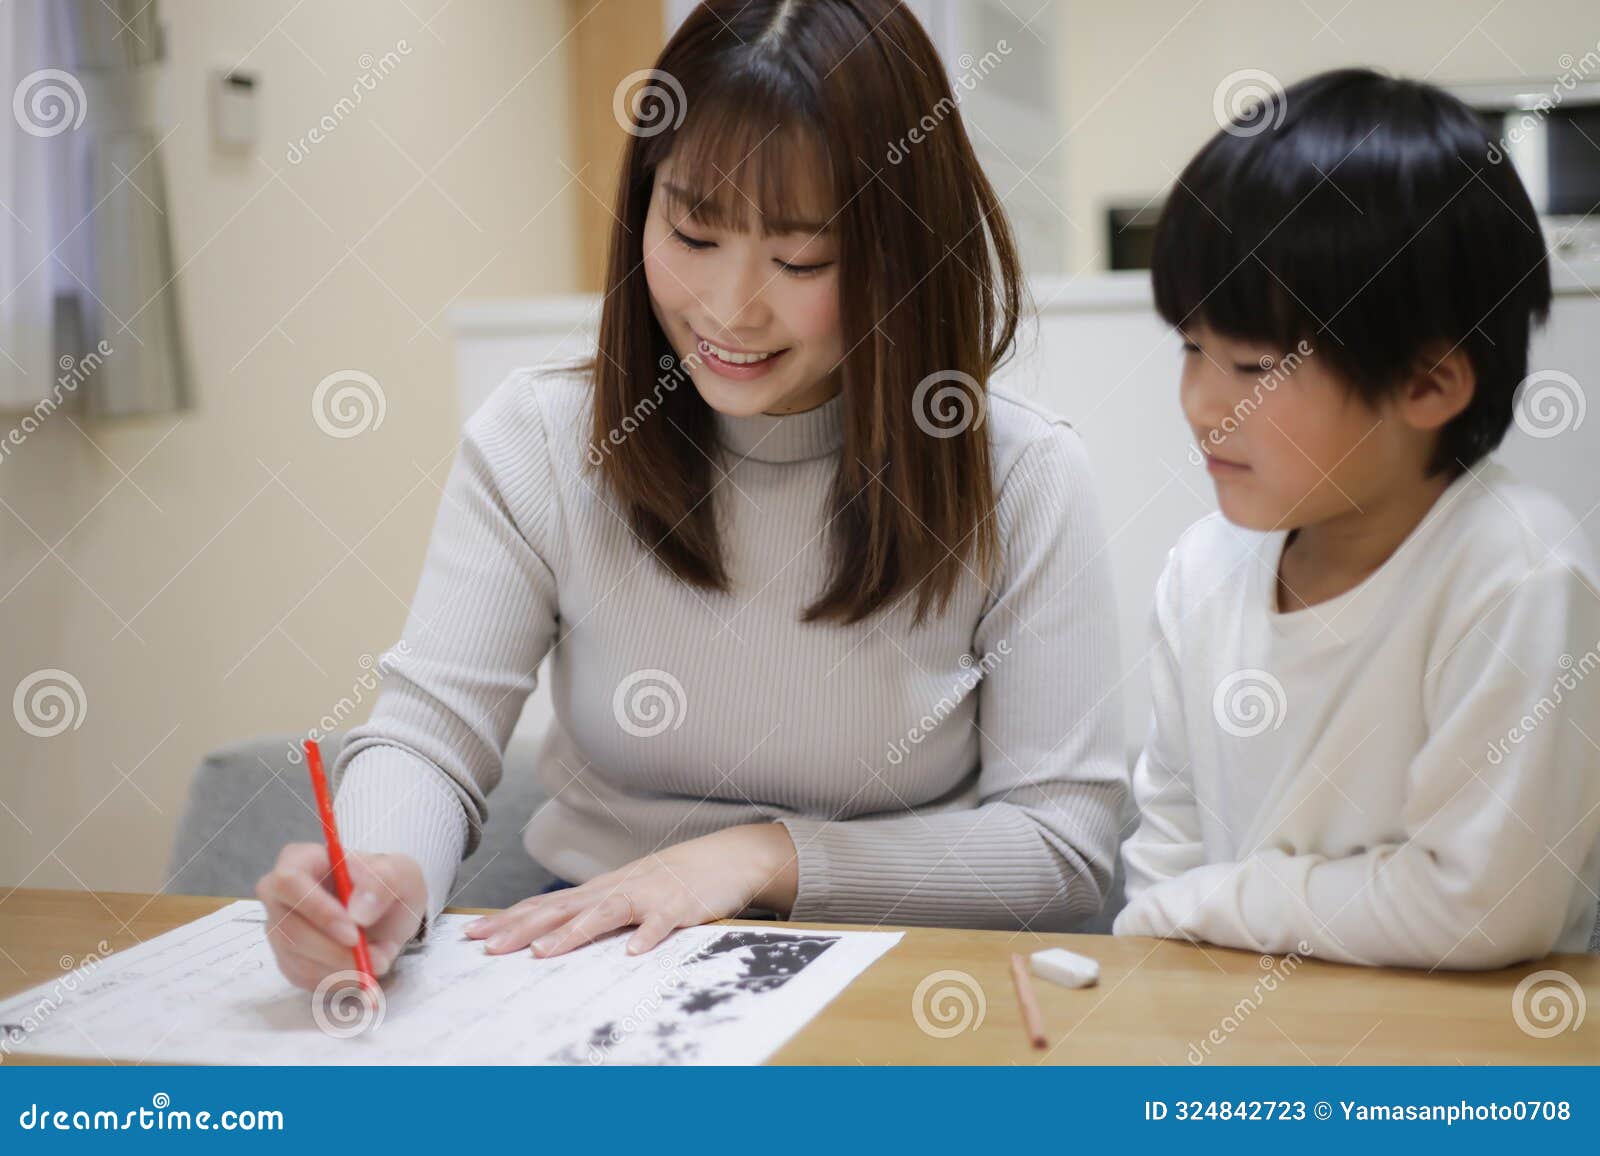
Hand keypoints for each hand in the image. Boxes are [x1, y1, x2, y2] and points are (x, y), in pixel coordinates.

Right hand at [255, 844, 426, 990]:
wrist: (387, 915)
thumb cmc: (387, 885)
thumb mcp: (401, 873)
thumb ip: (383, 881)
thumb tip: (358, 912)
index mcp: (300, 860)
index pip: (289, 882)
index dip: (318, 910)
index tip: (354, 932)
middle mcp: (280, 895)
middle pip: (289, 929)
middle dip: (336, 951)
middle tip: (377, 958)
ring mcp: (279, 929)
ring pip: (298, 959)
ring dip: (344, 967)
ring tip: (381, 957)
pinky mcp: (288, 960)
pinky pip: (305, 978)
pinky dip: (340, 979)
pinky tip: (363, 967)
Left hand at [464, 824, 798, 957]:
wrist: (726, 857)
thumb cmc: (671, 880)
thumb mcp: (625, 892)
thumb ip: (591, 911)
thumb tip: (547, 933)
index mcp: (599, 891)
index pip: (545, 905)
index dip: (509, 920)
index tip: (473, 936)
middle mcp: (616, 889)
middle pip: (562, 908)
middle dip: (523, 929)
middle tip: (490, 949)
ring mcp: (647, 895)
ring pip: (604, 913)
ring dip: (572, 934)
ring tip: (544, 953)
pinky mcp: (679, 906)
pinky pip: (662, 922)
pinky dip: (647, 935)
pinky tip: (633, 951)